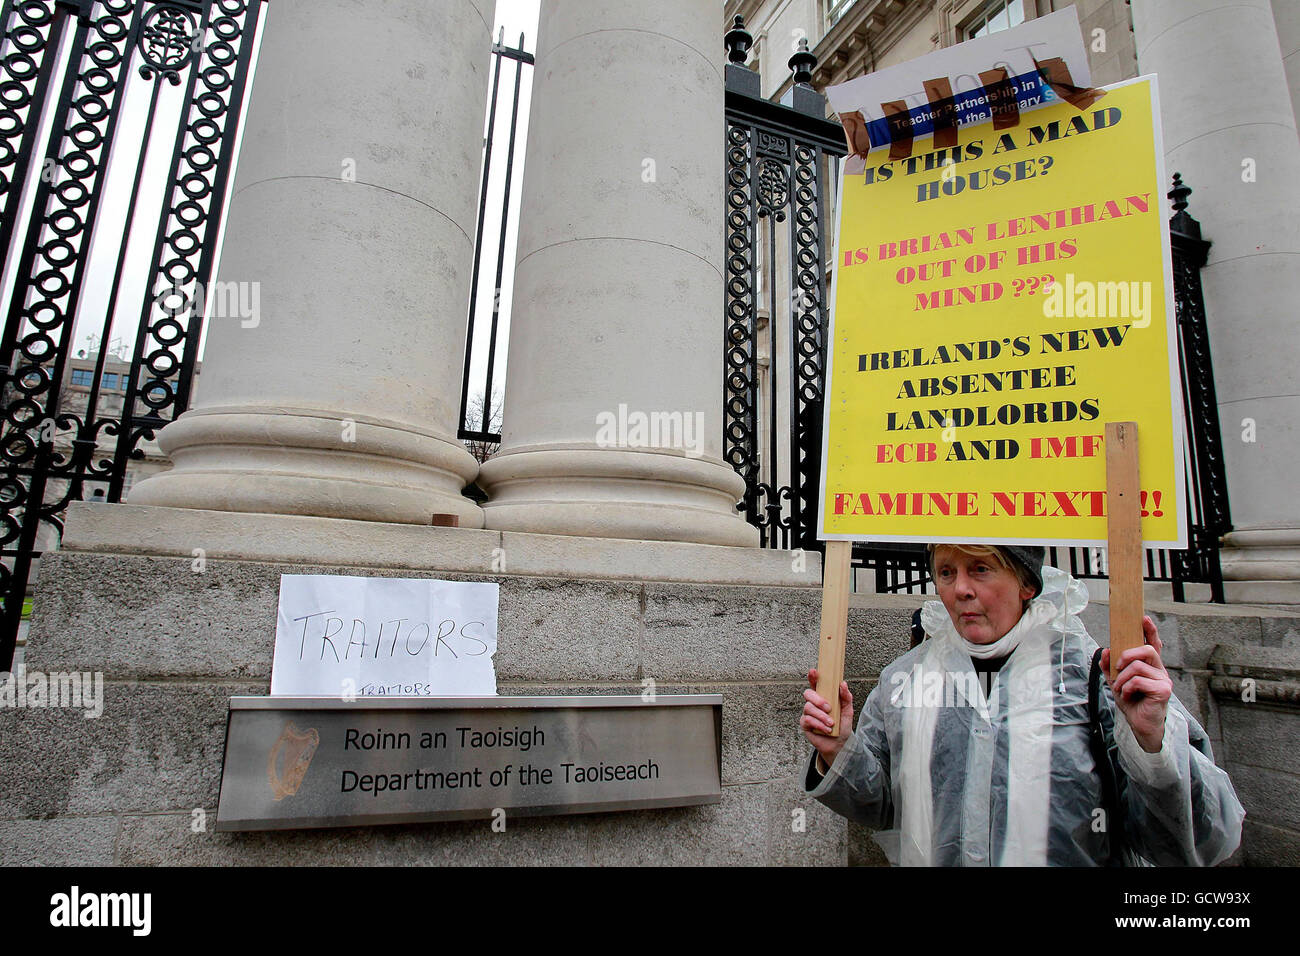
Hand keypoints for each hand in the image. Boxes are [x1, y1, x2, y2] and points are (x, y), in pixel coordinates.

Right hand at [801, 668, 853, 769]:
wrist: (839, 744)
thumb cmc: (842, 726)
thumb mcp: (848, 710)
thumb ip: (846, 697)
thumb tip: (843, 684)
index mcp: (823, 697)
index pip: (816, 684)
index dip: (813, 677)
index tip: (814, 672)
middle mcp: (814, 703)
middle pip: (808, 693)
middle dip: (818, 700)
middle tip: (829, 708)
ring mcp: (808, 713)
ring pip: (808, 708)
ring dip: (821, 716)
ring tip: (831, 723)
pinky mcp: (805, 724)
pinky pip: (808, 720)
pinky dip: (819, 724)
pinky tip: (827, 729)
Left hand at [1101, 616, 1171, 752]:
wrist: (1139, 724)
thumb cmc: (1132, 702)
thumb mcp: (1116, 681)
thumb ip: (1109, 666)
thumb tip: (1105, 651)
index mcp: (1150, 666)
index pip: (1153, 644)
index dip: (1150, 630)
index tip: (1143, 618)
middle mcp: (1159, 670)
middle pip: (1147, 650)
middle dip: (1127, 654)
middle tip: (1117, 666)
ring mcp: (1163, 680)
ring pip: (1138, 666)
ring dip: (1122, 677)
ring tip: (1120, 688)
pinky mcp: (1163, 690)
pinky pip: (1138, 680)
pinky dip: (1126, 687)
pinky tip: (1127, 695)